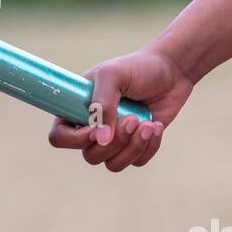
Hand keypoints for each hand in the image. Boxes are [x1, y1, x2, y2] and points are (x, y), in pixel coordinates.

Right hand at [48, 47, 193, 170]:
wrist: (171, 71)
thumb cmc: (137, 68)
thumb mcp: (113, 75)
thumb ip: (103, 104)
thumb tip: (102, 140)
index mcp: (76, 109)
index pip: (60, 137)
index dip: (75, 140)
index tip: (97, 129)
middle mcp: (92, 128)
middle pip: (91, 156)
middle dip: (116, 142)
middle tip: (133, 119)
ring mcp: (114, 140)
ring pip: (113, 164)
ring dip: (133, 147)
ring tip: (148, 124)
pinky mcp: (135, 146)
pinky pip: (136, 162)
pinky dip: (148, 147)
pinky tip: (155, 126)